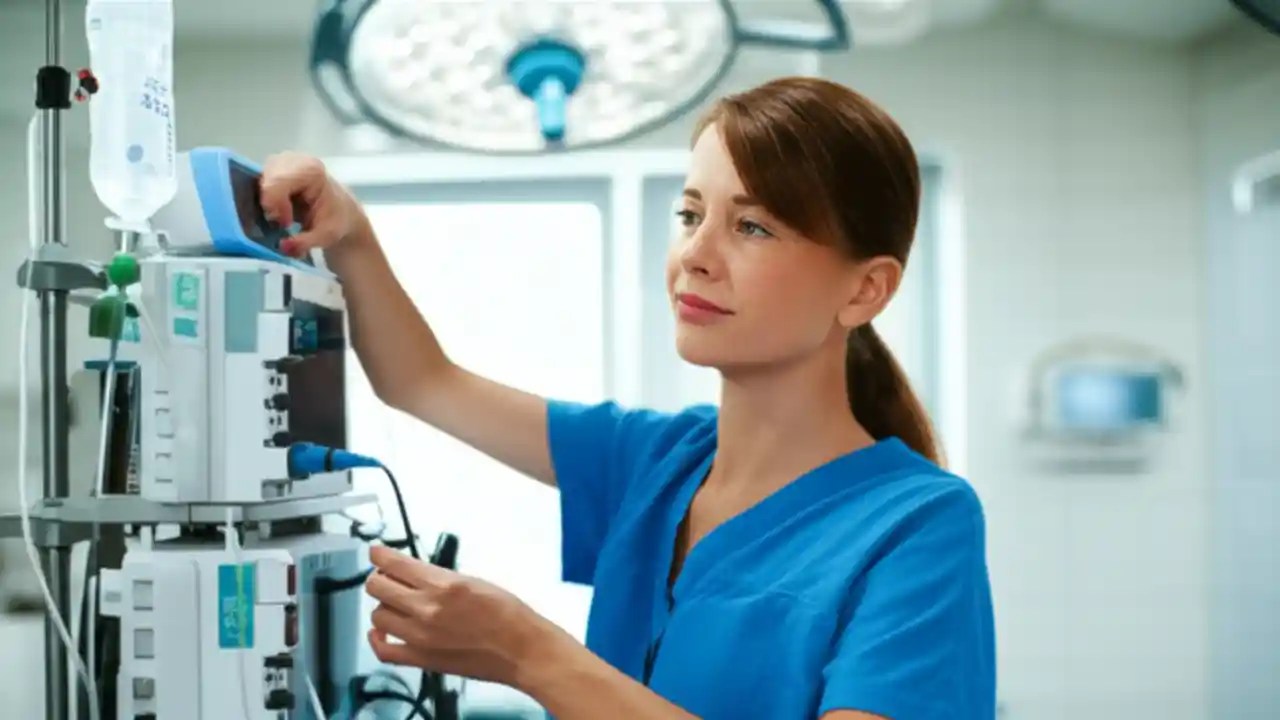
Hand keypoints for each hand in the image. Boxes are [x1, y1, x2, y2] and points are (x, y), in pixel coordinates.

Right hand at [258, 151, 367, 256]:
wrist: (341, 211)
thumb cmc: (335, 221)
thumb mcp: (325, 237)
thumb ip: (303, 243)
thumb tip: (282, 247)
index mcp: (311, 171)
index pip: (276, 185)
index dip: (276, 207)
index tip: (288, 223)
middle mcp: (295, 159)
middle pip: (265, 182)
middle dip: (271, 205)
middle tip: (285, 220)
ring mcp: (283, 159)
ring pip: (260, 182)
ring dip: (268, 202)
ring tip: (284, 212)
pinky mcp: (275, 165)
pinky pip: (260, 181)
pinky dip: (266, 197)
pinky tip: (280, 205)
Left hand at [363, 545, 557, 688]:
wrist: (521, 649)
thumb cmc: (507, 613)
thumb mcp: (473, 581)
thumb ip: (439, 578)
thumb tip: (412, 574)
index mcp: (443, 584)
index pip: (394, 564)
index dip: (379, 555)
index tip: (376, 553)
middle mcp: (427, 608)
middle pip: (377, 587)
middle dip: (380, 578)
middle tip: (389, 578)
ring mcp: (420, 636)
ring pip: (377, 615)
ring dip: (384, 607)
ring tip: (396, 606)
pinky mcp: (421, 660)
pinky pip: (383, 651)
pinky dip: (377, 640)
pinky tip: (382, 633)